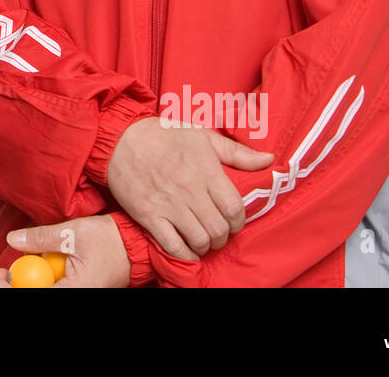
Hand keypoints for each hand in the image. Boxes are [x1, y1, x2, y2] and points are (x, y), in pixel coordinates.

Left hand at [0, 215, 128, 287]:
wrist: (134, 244)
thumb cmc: (110, 240)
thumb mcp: (72, 233)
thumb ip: (41, 237)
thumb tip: (13, 240)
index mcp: (76, 290)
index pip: (35, 295)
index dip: (9, 289)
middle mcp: (77, 295)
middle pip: (36, 296)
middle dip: (13, 288)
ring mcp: (78, 293)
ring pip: (43, 293)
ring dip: (25, 285)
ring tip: (12, 271)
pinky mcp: (78, 290)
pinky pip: (53, 289)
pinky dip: (39, 282)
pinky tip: (32, 271)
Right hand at [106, 116, 273, 261]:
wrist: (118, 137)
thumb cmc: (163, 134)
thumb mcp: (202, 135)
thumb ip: (237, 152)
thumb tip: (270, 160)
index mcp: (205, 169)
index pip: (234, 208)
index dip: (239, 221)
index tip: (233, 221)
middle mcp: (189, 189)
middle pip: (219, 229)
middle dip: (223, 236)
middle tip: (218, 232)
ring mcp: (167, 204)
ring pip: (199, 240)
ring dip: (205, 246)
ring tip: (203, 240)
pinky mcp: (147, 214)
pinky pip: (172, 245)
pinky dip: (184, 254)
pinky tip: (187, 250)